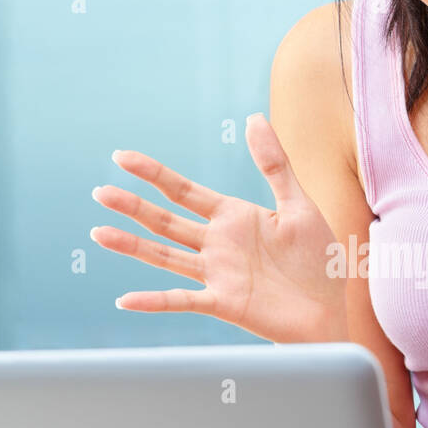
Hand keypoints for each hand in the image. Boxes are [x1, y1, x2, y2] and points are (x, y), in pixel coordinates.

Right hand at [89, 114, 346, 341]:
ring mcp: (216, 274)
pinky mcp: (223, 303)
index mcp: (232, 216)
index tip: (121, 157)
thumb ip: (275, 164)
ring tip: (99, 233)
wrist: (328, 309)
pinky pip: (182, 300)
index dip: (152, 173)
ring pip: (165, 256)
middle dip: (133, 206)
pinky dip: (154, 301)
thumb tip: (254, 117)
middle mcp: (217, 244)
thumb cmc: (317, 260)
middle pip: (166, 220)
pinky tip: (126, 300)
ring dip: (132, 246)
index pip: (183, 190)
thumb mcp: (299, 205)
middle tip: (100, 192)